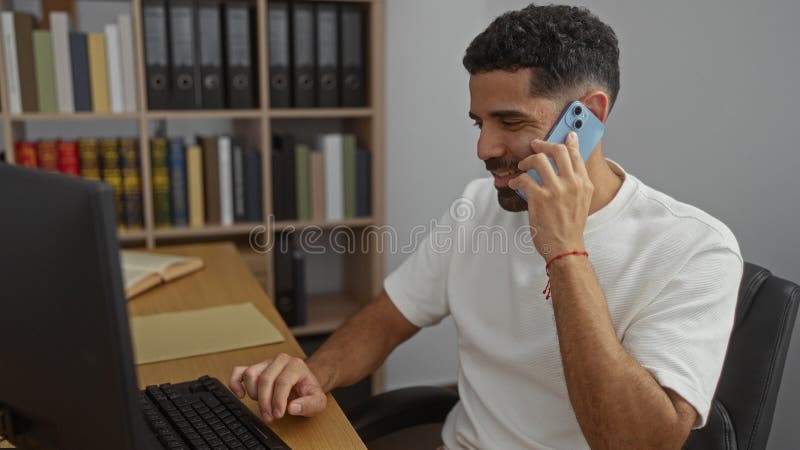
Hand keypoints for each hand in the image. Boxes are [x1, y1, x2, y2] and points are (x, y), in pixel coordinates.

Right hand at [229, 353, 327, 422]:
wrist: (304, 383)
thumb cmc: (308, 391)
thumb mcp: (318, 401)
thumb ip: (309, 405)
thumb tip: (293, 408)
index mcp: (296, 365)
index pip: (282, 381)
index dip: (278, 400)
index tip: (278, 414)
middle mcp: (280, 360)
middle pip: (265, 379)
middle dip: (265, 402)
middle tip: (269, 416)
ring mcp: (266, 363)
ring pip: (251, 375)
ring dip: (254, 394)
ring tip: (264, 405)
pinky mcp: (256, 368)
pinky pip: (239, 371)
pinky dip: (235, 383)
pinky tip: (240, 394)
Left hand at [508, 132, 593, 258]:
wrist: (566, 248)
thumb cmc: (570, 227)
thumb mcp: (582, 201)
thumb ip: (576, 182)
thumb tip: (568, 167)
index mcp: (583, 183)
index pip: (576, 154)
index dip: (568, 141)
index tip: (564, 135)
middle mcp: (572, 183)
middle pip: (558, 150)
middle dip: (543, 144)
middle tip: (535, 146)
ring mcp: (556, 190)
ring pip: (539, 159)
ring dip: (527, 161)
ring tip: (522, 167)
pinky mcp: (540, 198)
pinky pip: (524, 179)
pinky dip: (516, 180)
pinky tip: (514, 185)